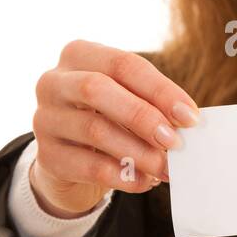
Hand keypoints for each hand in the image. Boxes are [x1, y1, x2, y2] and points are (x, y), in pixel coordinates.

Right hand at [31, 40, 199, 217]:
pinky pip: (89, 166)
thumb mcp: (128, 101)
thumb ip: (153, 104)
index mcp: (80, 54)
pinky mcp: (47, 156)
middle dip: (142, 116)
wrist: (73, 157)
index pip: (123, 64)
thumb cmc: (109, 118)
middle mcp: (54, 82)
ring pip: (94, 130)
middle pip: (96, 89)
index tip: (191, 117)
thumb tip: (187, 124)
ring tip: (166, 167)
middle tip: (175, 141)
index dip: (160, 90)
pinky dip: (123, 176)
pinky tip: (145, 181)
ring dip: (139, 152)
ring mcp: (45, 119)